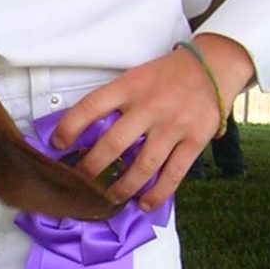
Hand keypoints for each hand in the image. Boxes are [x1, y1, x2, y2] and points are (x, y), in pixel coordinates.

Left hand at [50, 35, 253, 211]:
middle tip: (80, 181)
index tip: (57, 144)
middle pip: (113, 144)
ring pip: (143, 165)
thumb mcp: (135, 77)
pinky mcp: (194, 140)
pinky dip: (157, 193)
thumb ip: (114, 101)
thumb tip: (83, 131)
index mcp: (130, 87)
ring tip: (109, 197)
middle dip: (92, 168)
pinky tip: (143, 202)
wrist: (212, 66)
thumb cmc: (166, 75)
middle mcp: (150, 106)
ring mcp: (173, 125)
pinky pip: (173, 173)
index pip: (91, 107)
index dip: (70, 127)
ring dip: (122, 187)